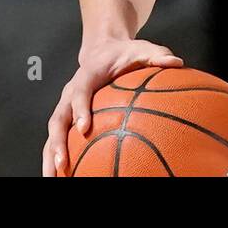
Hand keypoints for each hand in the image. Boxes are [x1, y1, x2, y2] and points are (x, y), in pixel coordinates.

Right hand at [42, 37, 182, 176]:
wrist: (102, 50)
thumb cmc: (124, 54)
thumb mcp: (142, 49)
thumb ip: (157, 56)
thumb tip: (176, 63)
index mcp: (86, 74)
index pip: (80, 91)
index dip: (80, 109)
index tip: (84, 128)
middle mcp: (71, 90)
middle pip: (58, 117)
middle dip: (57, 141)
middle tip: (62, 162)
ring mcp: (66, 104)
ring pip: (54, 132)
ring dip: (51, 155)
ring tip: (53, 178)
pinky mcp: (67, 115)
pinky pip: (59, 137)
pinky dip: (56, 156)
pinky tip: (62, 176)